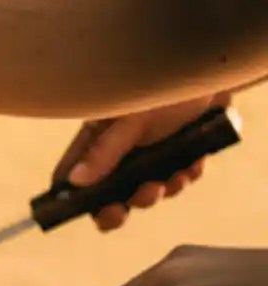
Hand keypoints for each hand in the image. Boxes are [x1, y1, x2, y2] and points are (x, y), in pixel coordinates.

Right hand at [51, 93, 231, 230]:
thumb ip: (105, 152)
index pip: (72, 173)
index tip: (76, 212)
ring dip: (156, 193)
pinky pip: (175, 181)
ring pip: (144, 191)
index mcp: (98, 138)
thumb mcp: (133, 121)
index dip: (70, 194)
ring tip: (170, 179)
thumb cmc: (166, 89)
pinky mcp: (178, 155)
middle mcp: (119, 150)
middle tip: (120, 212)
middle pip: (106, 194)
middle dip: (116, 206)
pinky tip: (192, 166)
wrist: (215, 73)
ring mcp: (149, 154)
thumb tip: (74, 181)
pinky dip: (183, 178)